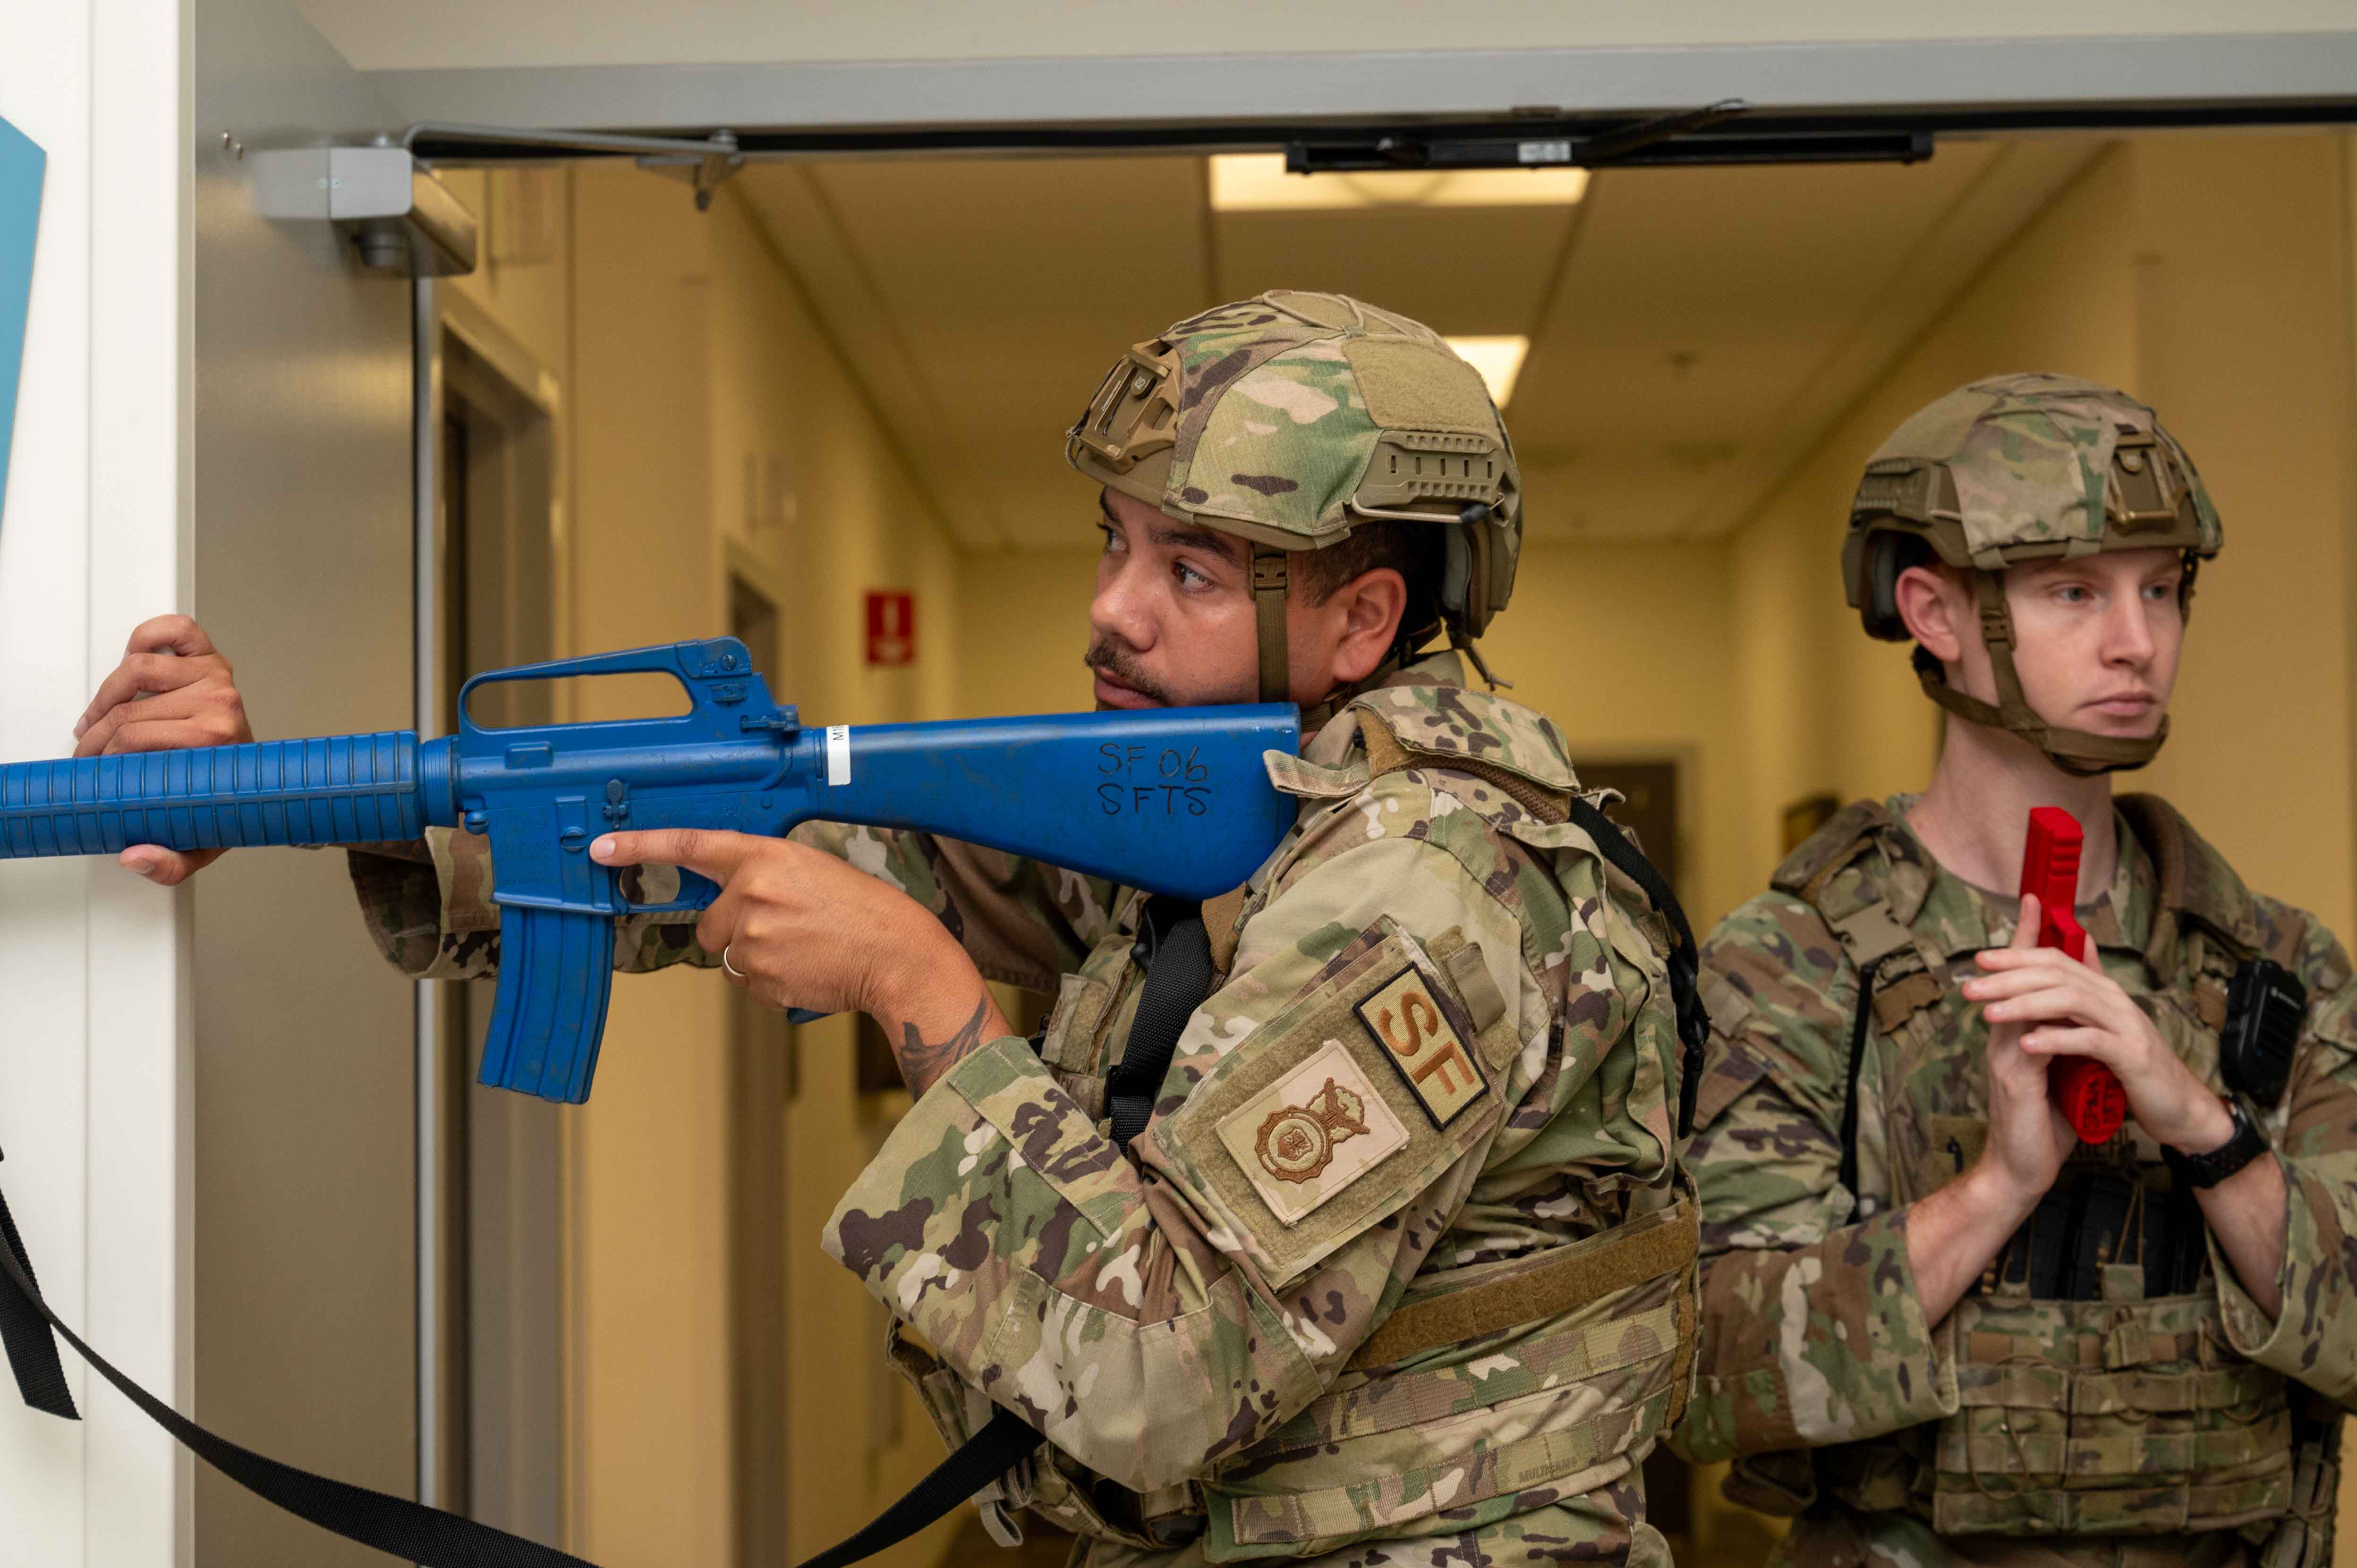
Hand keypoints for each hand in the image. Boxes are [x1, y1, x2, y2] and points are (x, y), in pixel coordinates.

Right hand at [76, 615, 251, 885]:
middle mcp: (220, 702)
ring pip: (137, 669)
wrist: (266, 780)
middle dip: (96, 737)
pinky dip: (147, 637)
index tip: (92, 772)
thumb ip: (170, 863)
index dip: (101, 756)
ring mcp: (217, 676)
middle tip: (87, 755)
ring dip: (107, 696)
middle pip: (130, 710)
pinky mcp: (212, 657)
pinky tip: (131, 662)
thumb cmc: (230, 799)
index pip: (134, 739)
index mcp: (216, 740)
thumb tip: (133, 857)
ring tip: (97, 721)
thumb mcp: (203, 843)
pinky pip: (175, 631)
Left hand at [590, 829, 1010, 1095]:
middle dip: (738, 930)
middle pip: (711, 922)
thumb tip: (731, 900)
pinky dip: (773, 983)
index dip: (640, 847)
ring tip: (807, 951)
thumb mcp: (812, 871)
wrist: (898, 954)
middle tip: (788, 931)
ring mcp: (754, 939)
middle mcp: (752, 894)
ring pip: (730, 956)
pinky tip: (808, 970)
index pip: (690, 846)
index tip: (602, 850)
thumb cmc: (865, 911)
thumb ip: (764, 876)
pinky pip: (749, 985)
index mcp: (766, 858)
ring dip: (759, 958)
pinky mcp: (760, 978)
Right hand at [1961, 894, 2078, 1211]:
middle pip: (2011, 980)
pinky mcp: (2014, 1078)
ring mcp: (2004, 1057)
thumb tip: (2077, 1010)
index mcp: (2014, 1039)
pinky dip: (2041, 1011)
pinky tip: (2054, 990)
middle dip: (2026, 938)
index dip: (2029, 943)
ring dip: (2028, 964)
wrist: (2021, 1172)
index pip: (2021, 983)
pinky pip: (2028, 1035)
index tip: (2039, 905)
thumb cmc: (2041, 1126)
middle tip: (2037, 900)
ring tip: (2041, 930)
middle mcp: (2003, 1041)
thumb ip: (2062, 1041)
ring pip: (2016, 999)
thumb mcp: (2059, 1075)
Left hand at [1963, 898, 2233, 1155]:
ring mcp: (2125, 1026)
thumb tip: (2066, 955)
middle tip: (1970, 987)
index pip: (2055, 961)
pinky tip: (2027, 1043)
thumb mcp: (2101, 1027)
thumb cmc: (2132, 1068)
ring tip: (1988, 1014)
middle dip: (2009, 978)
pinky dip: (2057, 1039)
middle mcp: (2114, 1000)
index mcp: (2102, 992)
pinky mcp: (2132, 1056)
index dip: (2017, 956)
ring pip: (2070, 1001)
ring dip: (2025, 1005)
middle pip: (2056, 976)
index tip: (1978, 960)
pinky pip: (2090, 1041)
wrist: (2178, 1108)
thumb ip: (2081, 994)